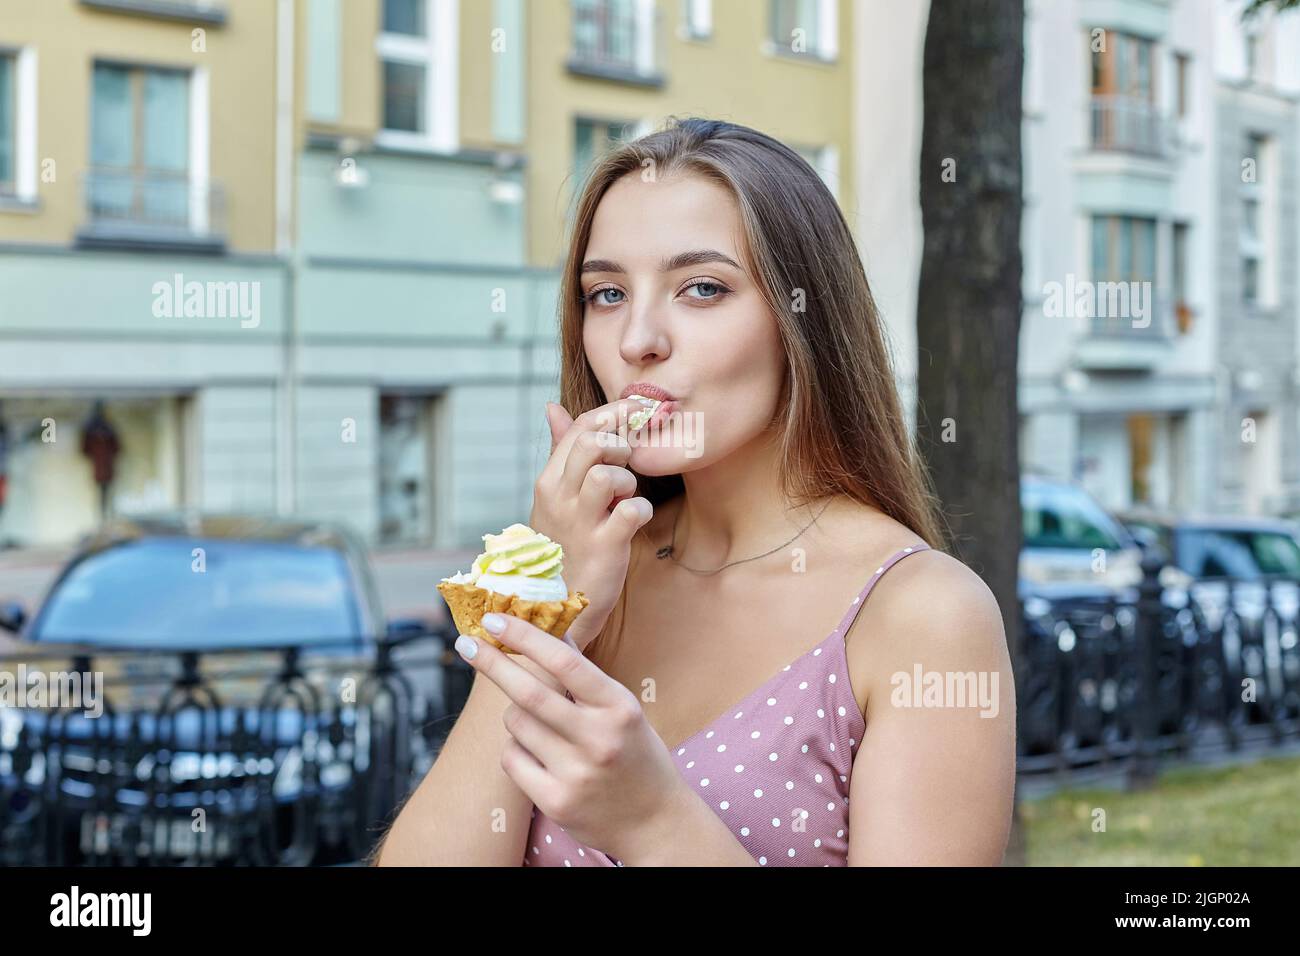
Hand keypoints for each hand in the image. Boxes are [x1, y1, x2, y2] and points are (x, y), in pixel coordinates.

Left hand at [456, 612, 687, 861]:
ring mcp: (576, 773)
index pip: (564, 662)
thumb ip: (586, 678)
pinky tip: (538, 755)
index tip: (495, 619)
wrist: (654, 822)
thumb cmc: (635, 755)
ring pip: (515, 724)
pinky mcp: (556, 802)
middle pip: (529, 692)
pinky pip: (511, 759)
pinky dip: (515, 748)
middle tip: (467, 643)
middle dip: (492, 663)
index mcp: (618, 707)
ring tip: (539, 725)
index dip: (525, 637)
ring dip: (515, 714)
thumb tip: (549, 634)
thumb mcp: (623, 709)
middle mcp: (598, 739)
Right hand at [530, 399, 654, 652]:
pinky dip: (641, 510)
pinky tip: (635, 519)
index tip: (637, 415)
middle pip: (593, 443)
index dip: (614, 414)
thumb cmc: (563, 543)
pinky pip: (632, 511)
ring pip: (610, 474)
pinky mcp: (605, 546)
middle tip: (628, 464)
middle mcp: (560, 497)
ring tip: (626, 496)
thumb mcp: (556, 495)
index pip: (581, 427)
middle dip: (621, 445)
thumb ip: (559, 449)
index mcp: (549, 480)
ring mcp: (581, 522)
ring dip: (629, 480)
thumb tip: (553, 407)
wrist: (556, 603)